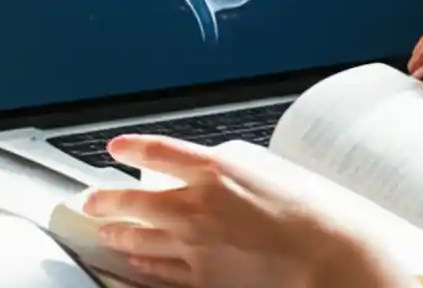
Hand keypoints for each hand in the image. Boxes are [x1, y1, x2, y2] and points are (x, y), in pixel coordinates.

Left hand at [83, 135, 412, 287]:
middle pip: (136, 199)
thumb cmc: (318, 215)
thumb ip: (239, 171)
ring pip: (142, 237)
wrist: (329, 260)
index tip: (117, 148)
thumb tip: (220, 173)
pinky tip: (135, 259)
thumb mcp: (275, 172)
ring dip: (120, 231)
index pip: (159, 152)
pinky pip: (162, 270)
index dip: (132, 148)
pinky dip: (144, 263)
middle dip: (108, 198)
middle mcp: (197, 206)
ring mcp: (195, 246)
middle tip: (93, 197)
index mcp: (218, 169)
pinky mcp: (202, 281)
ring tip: (106, 229)